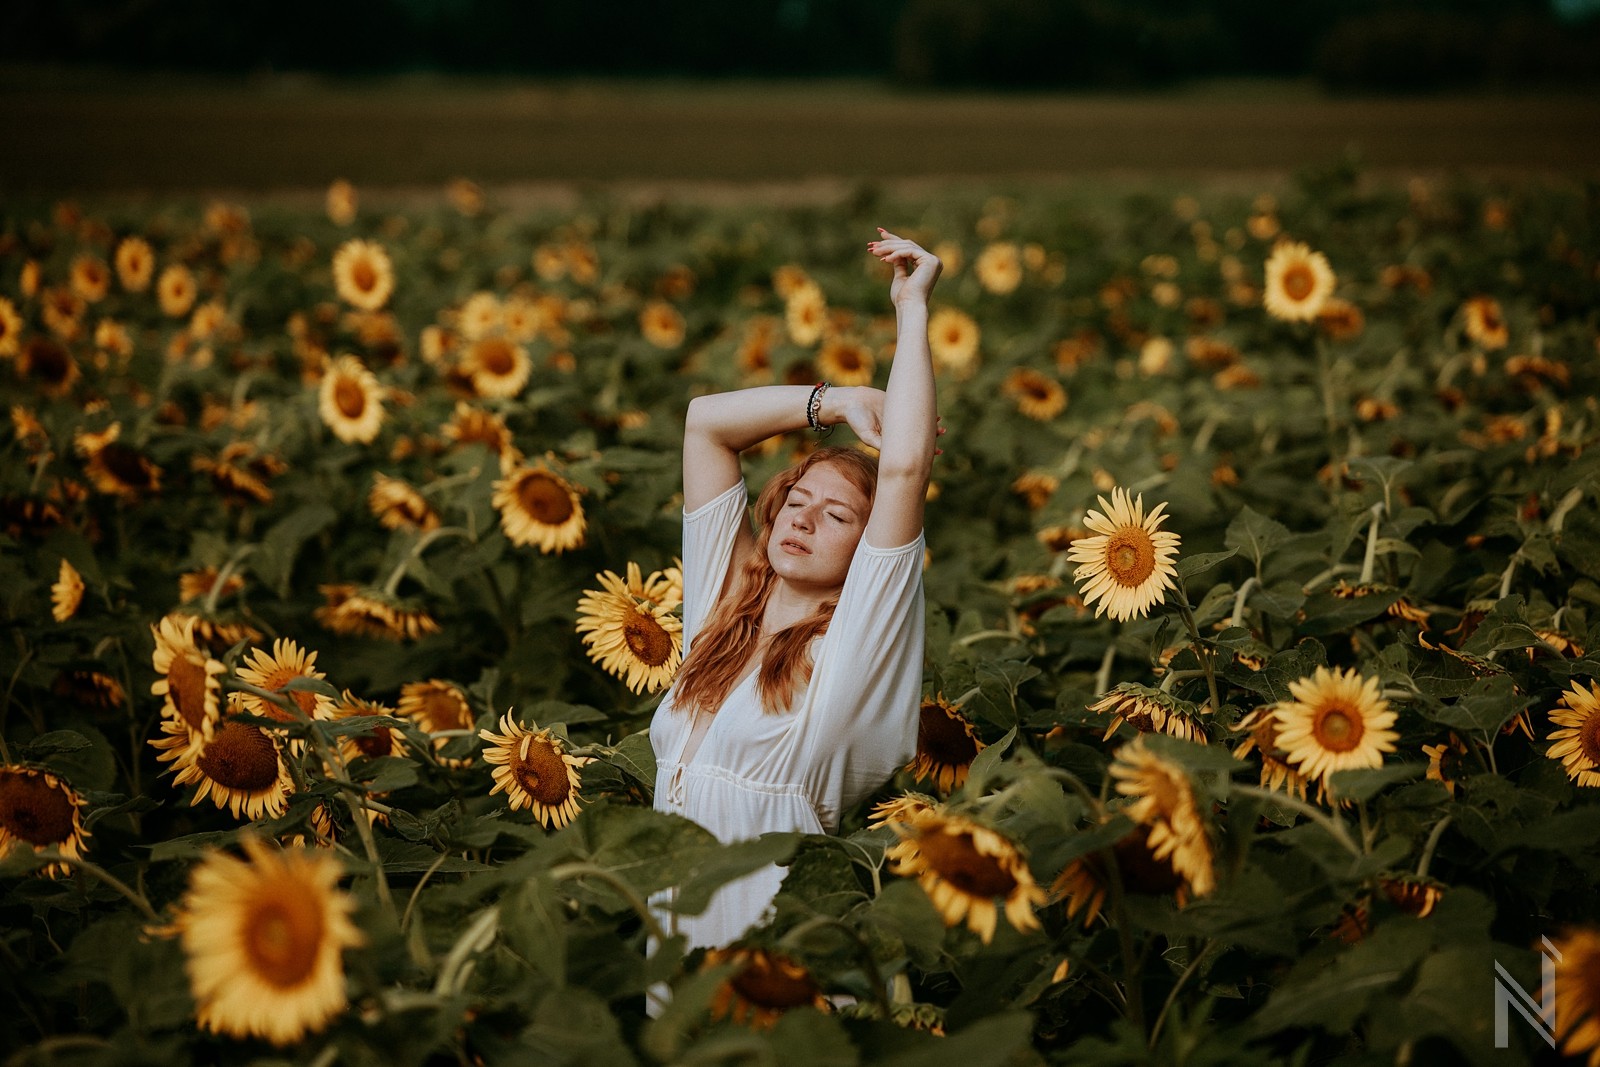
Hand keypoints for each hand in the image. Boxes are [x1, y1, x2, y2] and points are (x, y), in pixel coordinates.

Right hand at [824, 386, 945, 455]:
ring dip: (928, 425)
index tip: (937, 452)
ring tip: (940, 426)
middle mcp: (895, 431)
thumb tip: (896, 454)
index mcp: (890, 440)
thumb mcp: (867, 435)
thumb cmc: (857, 420)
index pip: (910, 448)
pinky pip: (912, 409)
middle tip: (942, 434)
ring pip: (916, 424)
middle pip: (916, 436)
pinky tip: (932, 412)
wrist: (851, 402)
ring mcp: (897, 418)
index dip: (924, 451)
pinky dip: (922, 412)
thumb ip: (880, 444)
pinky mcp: (897, 406)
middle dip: (930, 437)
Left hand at [868, 228, 940, 309]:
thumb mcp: (900, 277)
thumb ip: (899, 264)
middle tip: (873, 244)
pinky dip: (896, 253)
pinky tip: (884, 259)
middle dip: (889, 243)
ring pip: (907, 246)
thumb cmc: (903, 298)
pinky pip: (909, 251)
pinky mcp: (931, 261)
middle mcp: (933, 261)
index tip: (880, 235)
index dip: (895, 240)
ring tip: (874, 251)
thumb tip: (892, 253)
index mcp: (928, 265)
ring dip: (889, 248)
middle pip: (908, 245)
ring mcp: (933, 261)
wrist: (909, 306)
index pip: (909, 248)